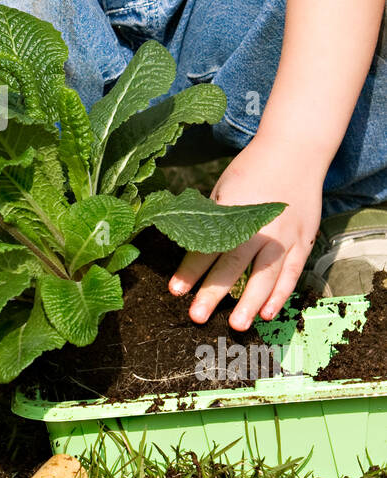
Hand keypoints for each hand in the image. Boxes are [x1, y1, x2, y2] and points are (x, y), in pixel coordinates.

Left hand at [167, 134, 323, 328]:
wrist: (293, 152)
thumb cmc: (251, 172)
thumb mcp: (222, 190)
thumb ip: (211, 221)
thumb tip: (188, 246)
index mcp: (232, 211)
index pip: (207, 246)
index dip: (190, 269)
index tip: (175, 290)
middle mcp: (259, 226)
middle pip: (233, 265)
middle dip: (213, 292)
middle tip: (198, 315)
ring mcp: (283, 236)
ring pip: (265, 275)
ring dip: (249, 302)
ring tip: (236, 325)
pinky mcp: (302, 241)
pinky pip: (290, 273)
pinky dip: (279, 295)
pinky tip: (266, 313)